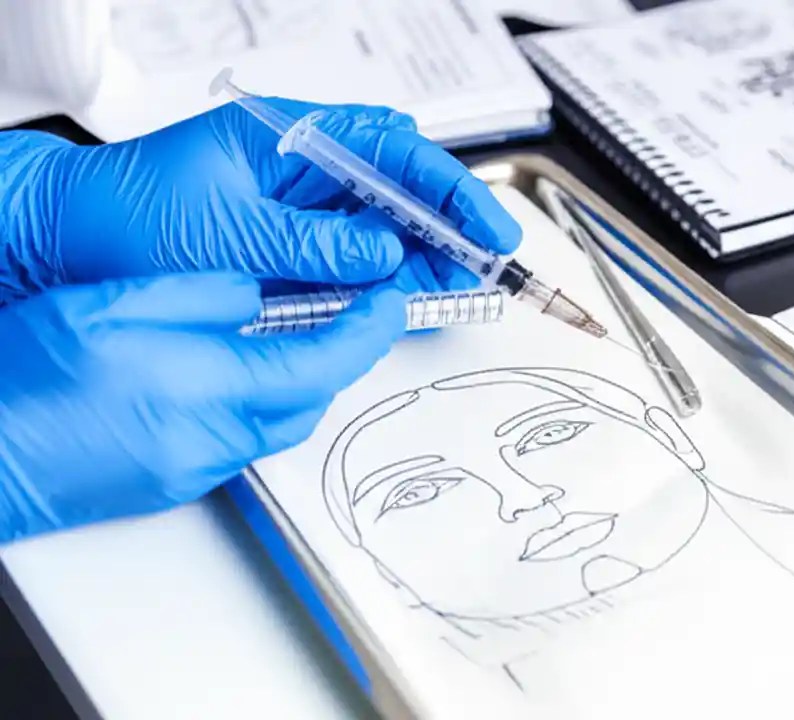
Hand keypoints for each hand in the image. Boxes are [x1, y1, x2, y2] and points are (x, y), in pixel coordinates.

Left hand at [0, 99, 519, 301]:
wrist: (61, 244)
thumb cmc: (123, 214)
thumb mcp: (229, 230)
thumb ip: (314, 243)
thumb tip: (384, 250)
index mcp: (290, 138)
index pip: (392, 150)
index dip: (448, 188)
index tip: (485, 227)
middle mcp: (301, 170)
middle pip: (400, 189)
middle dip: (449, 225)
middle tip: (484, 265)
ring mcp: (298, 212)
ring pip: (385, 230)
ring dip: (426, 259)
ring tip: (460, 288)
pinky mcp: (290, 253)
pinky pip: (356, 264)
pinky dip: (389, 284)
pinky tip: (418, 299)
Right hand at [0, 272, 404, 541]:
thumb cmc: (25, 382)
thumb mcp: (116, 301)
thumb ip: (204, 294)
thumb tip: (260, 293)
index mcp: (205, 385)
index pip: (325, 361)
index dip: (370, 330)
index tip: (388, 301)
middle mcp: (214, 437)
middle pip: (314, 397)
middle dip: (342, 354)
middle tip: (349, 311)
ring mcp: (198, 468)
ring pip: (284, 422)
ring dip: (302, 381)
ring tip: (292, 338)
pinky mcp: (179, 483)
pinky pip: (246, 442)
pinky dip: (260, 406)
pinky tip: (233, 377)